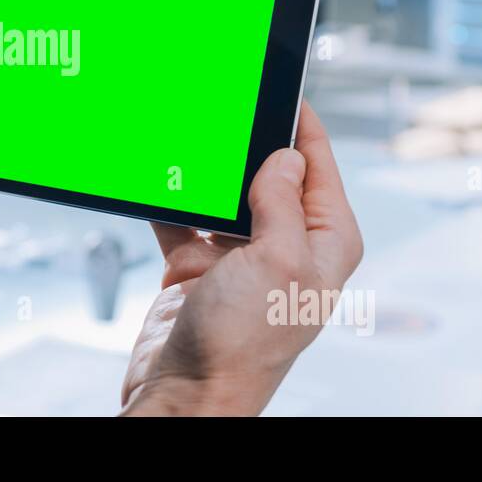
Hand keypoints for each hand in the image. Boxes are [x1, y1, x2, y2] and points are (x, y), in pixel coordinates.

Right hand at [121, 102, 361, 415]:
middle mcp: (287, 247)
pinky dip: (169, 201)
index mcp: (324, 243)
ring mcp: (240, 257)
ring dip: (203, 174)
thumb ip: (284, 202)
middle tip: (224, 106)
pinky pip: (183, 217)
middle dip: (246, 144)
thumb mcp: (277, 261)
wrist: (184, 395)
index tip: (279, 86)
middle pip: (269, 173)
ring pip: (223, 193)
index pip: (319, 164)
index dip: (300, 122)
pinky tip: (157, 180)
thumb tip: (288, 155)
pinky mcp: (197, 266)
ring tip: (188, 139)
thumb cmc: (242, 347)